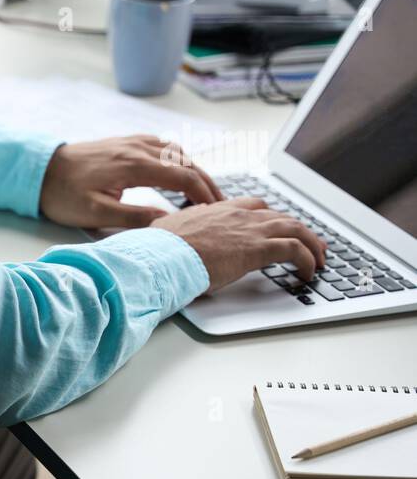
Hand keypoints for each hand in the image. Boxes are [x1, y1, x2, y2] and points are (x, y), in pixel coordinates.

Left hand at [38, 136, 222, 228]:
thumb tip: (170, 222)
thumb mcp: (96, 213)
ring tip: (205, 192)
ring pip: (177, 151)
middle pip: (186, 161)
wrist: (39, 171)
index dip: (205, 194)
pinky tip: (180, 172)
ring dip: (195, 169)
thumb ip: (135, 217)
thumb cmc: (62, 194)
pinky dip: (179, 159)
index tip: (218, 210)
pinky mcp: (125, 142)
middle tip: (222, 204)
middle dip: (208, 182)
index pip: (184, 176)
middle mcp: (137, 147)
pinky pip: (162, 146)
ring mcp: (132, 142)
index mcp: (134, 165)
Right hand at [151, 197, 327, 291]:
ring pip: (295, 228)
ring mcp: (250, 229)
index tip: (275, 228)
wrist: (161, 256)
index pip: (253, 206)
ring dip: (312, 244)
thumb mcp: (168, 230)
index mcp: (217, 210)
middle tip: (308, 243)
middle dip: (298, 229)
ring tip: (318, 259)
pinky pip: (295, 250)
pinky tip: (308, 272)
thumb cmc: (159, 249)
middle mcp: (238, 215)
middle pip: (280, 215)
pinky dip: (307, 260)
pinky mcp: (258, 248)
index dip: (269, 217)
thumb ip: (180, 226)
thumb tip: (179, 226)